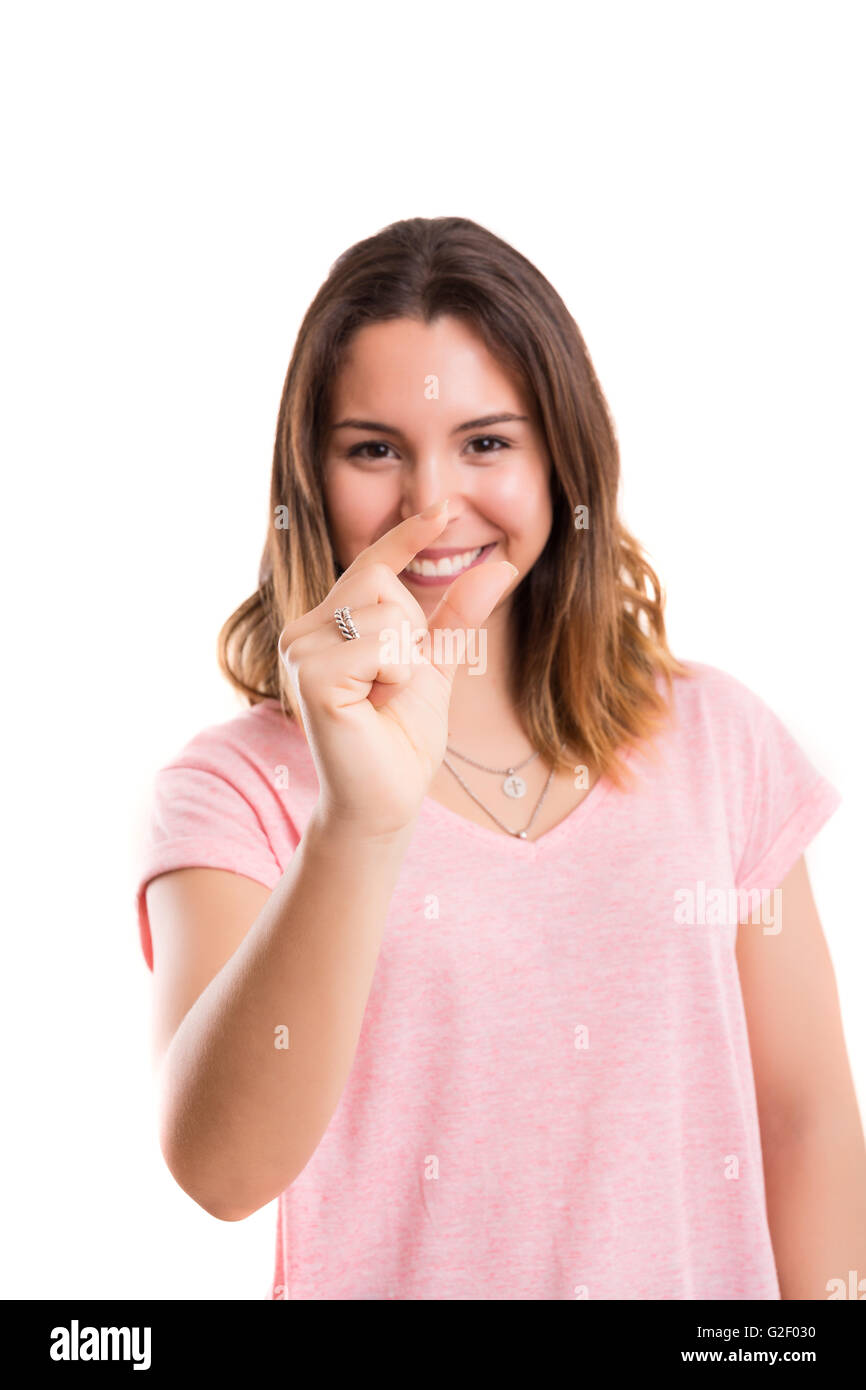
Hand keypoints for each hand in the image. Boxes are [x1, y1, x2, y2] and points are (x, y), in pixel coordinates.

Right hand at [278, 502, 517, 838]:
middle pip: (380, 581)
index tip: (445, 506)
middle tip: (393, 683)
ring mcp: (301, 651)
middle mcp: (303, 630)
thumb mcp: (435, 664)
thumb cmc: (401, 736)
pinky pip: (382, 644)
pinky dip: (397, 674)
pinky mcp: (313, 676)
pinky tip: (376, 705)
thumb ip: (457, 614)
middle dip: (411, 631)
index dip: (408, 535)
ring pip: (388, 613)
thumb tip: (500, 564)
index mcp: (326, 624)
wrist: (387, 797)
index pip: (371, 564)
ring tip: (383, 697)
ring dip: (406, 659)